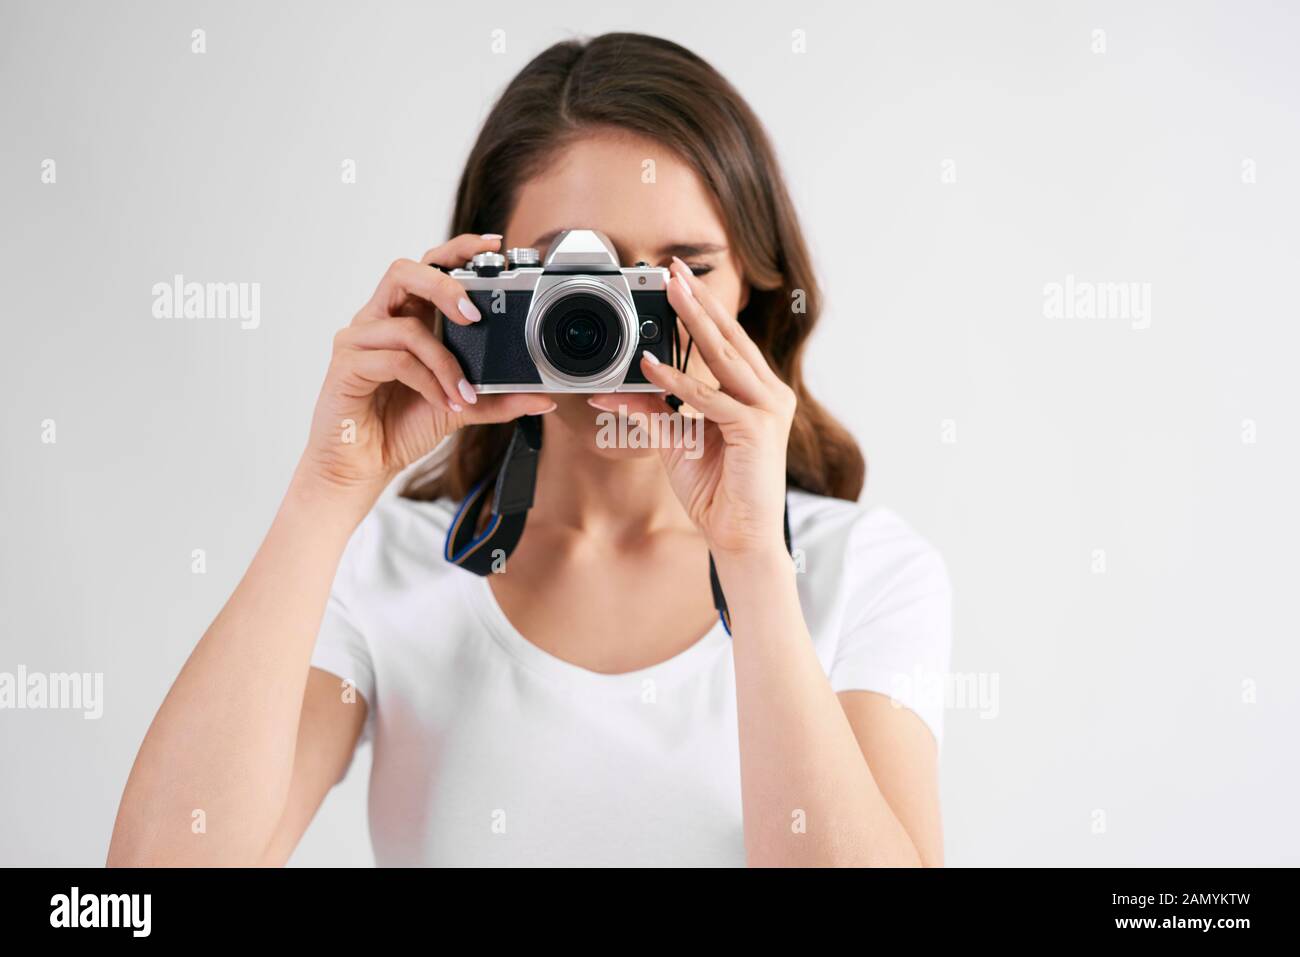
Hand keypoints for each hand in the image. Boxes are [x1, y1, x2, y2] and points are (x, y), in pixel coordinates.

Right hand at [296, 233, 554, 503]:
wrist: (363, 466)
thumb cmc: (401, 427)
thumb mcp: (460, 407)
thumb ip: (497, 399)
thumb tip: (542, 398)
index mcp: (405, 317)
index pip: (428, 267)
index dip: (458, 249)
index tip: (495, 247)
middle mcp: (378, 320)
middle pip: (405, 271)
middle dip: (445, 286)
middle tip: (476, 315)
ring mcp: (358, 339)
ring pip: (405, 324)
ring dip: (444, 360)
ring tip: (464, 391)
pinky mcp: (346, 364)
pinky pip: (395, 360)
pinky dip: (428, 382)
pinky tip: (442, 401)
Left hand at [589, 257, 794, 557]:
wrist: (739, 537)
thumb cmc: (717, 491)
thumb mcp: (680, 440)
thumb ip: (660, 410)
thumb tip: (627, 387)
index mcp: (756, 393)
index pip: (728, 341)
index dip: (703, 308)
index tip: (679, 279)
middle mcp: (768, 395)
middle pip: (730, 337)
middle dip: (699, 301)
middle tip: (673, 269)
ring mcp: (766, 410)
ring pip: (724, 357)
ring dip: (694, 322)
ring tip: (671, 292)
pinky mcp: (755, 430)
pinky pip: (709, 399)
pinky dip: (679, 381)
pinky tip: (653, 366)